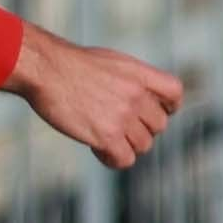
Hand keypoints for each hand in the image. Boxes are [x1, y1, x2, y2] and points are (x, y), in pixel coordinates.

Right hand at [6, 20, 182, 171]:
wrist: (47, 70)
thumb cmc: (70, 64)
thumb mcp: (111, 62)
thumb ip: (131, 81)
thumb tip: (139, 100)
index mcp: (139, 74)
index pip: (174, 93)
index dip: (168, 107)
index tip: (151, 112)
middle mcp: (137, 95)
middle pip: (159, 125)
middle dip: (140, 129)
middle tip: (116, 126)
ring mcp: (124, 116)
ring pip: (143, 145)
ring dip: (124, 145)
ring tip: (102, 136)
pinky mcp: (108, 136)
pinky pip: (125, 160)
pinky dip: (112, 159)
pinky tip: (97, 148)